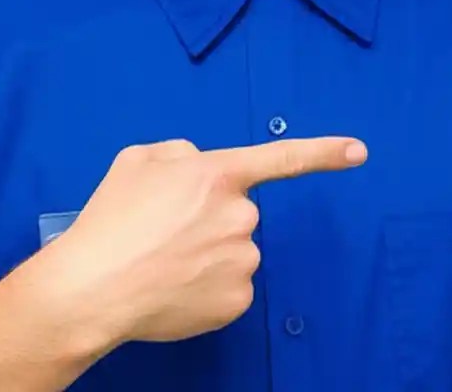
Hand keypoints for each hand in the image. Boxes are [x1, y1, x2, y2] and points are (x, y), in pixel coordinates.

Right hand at [40, 137, 366, 346]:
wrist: (92, 289)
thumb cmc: (110, 221)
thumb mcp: (136, 161)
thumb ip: (178, 153)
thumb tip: (199, 165)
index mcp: (219, 175)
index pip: (283, 158)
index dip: (325, 153)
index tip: (359, 152)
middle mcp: (241, 215)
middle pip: (240, 212)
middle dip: (212, 218)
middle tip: (166, 231)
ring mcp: (243, 261)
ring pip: (235, 251)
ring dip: (209, 253)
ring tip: (163, 261)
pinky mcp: (237, 300)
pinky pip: (230, 286)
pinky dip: (207, 287)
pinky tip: (174, 286)